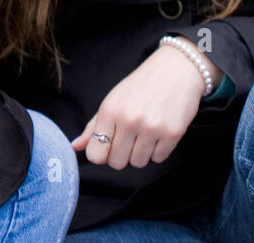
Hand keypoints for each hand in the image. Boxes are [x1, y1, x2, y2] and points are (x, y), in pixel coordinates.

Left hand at [73, 43, 222, 169]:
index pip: (96, 154)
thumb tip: (76, 146)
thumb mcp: (114, 100)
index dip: (103, 154)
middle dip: (123, 155)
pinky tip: (160, 133)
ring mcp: (151, 128)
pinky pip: (158, 158)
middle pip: (117, 163)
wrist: (177, 69)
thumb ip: (94, 126)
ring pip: (138, 163)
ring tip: (146, 134)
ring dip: (142, 153)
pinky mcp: (171, 134)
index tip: (110, 146)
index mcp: (110, 110)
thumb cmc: (143, 85)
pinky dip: (158, 150)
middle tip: (131, 139)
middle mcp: (129, 120)